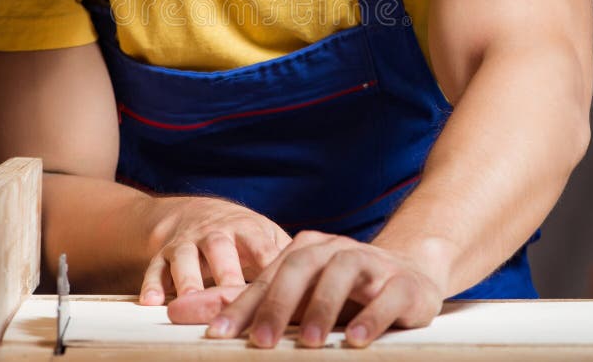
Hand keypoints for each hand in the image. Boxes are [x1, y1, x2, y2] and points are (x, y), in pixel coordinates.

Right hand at [139, 195, 290, 303]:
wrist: (194, 212)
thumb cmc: (243, 234)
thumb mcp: (266, 235)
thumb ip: (288, 255)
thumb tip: (322, 278)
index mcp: (246, 228)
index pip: (260, 244)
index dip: (269, 262)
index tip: (282, 285)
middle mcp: (215, 233)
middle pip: (220, 247)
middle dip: (226, 270)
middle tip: (234, 295)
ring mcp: (187, 243)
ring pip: (184, 256)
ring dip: (188, 278)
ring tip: (191, 300)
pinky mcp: (162, 254)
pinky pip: (154, 268)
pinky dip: (152, 284)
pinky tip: (151, 303)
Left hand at [168, 230, 443, 347]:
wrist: (412, 272)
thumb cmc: (344, 291)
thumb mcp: (300, 295)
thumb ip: (252, 303)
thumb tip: (181, 312)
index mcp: (307, 249)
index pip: (269, 276)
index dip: (244, 305)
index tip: (218, 336)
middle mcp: (335, 249)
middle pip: (301, 267)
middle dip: (278, 304)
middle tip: (261, 342)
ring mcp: (371, 262)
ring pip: (342, 274)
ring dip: (323, 308)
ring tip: (309, 342)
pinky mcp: (403, 283)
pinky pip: (387, 296)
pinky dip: (371, 317)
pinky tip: (357, 340)